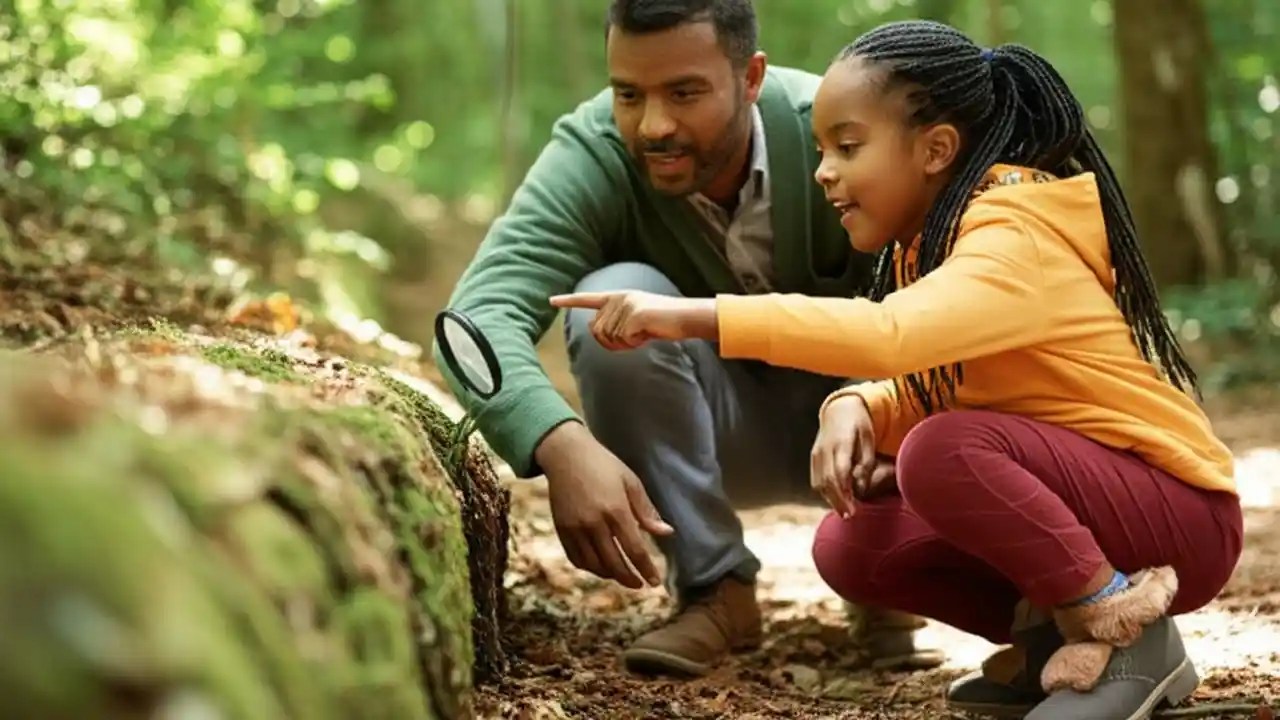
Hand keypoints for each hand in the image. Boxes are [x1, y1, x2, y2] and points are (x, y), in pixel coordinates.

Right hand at [535, 422, 674, 588]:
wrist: (566, 454)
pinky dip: (590, 568)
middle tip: (640, 585)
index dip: (646, 570)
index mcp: (616, 510)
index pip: (634, 550)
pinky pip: (576, 558)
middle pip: (614, 563)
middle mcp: (594, 523)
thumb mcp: (631, 482)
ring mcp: (575, 527)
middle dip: (629, 578)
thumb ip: (647, 511)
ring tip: (622, 576)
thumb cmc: (604, 465)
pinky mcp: (561, 529)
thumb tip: (667, 533)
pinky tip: (601, 567)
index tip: (655, 583)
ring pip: (594, 565)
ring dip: (610, 575)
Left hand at [549, 291, 717, 350]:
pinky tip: (647, 334)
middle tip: (634, 337)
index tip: (551, 301)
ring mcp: (625, 306)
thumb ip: (613, 323)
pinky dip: (634, 344)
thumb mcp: (634, 321)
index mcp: (617, 297)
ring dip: (624, 344)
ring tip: (642, 333)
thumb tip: (592, 329)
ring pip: (608, 338)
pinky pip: (622, 341)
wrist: (684, 317)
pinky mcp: (632, 316)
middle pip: (597, 331)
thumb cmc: (662, 322)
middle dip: (612, 342)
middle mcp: (618, 299)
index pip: (588, 299)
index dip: (568, 301)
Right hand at [811, 394, 883, 516]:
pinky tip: (836, 499)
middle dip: (837, 500)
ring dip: (830, 498)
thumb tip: (860, 488)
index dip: (845, 492)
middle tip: (849, 516)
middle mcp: (825, 449)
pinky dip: (825, 491)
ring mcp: (816, 453)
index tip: (853, 508)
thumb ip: (865, 463)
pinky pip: (816, 478)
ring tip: (843, 512)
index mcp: (840, 443)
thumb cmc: (859, 424)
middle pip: (827, 480)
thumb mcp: (868, 439)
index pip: (840, 472)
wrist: (840, 409)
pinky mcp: (813, 457)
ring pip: (819, 482)